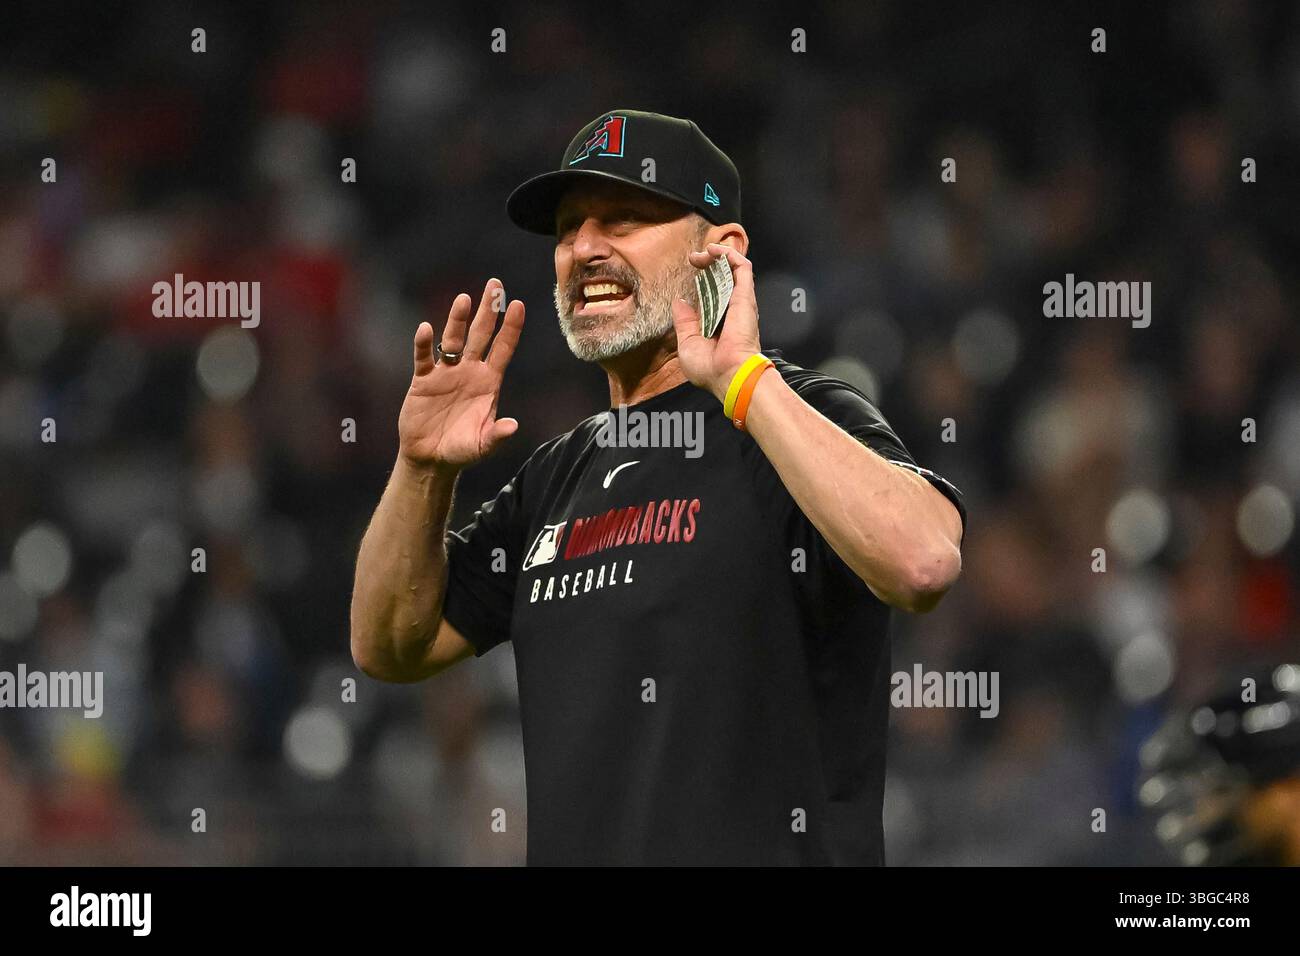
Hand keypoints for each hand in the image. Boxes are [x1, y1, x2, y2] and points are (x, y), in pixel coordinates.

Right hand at [398, 278, 524, 472]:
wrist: (431, 458)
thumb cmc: (462, 451)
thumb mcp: (483, 445)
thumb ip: (497, 435)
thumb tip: (513, 427)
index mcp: (489, 382)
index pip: (503, 349)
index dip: (511, 328)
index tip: (519, 305)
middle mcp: (470, 371)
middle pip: (481, 335)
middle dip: (488, 311)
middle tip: (494, 284)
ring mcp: (446, 373)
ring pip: (453, 340)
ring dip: (458, 320)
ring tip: (464, 299)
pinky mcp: (423, 380)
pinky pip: (424, 357)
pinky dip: (424, 344)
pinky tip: (426, 329)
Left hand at [671, 242, 761, 402]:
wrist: (730, 376)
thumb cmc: (710, 369)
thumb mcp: (687, 344)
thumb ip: (684, 322)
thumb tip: (680, 302)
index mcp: (718, 323)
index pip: (711, 294)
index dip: (702, 280)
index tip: (690, 273)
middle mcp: (731, 311)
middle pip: (723, 277)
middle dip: (709, 263)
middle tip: (694, 259)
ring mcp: (740, 302)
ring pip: (734, 269)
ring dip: (718, 255)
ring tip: (703, 252)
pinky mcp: (746, 296)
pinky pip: (743, 268)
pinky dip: (730, 255)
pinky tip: (714, 250)